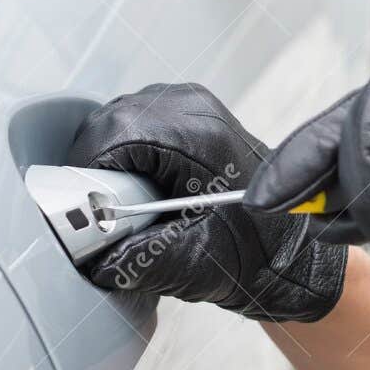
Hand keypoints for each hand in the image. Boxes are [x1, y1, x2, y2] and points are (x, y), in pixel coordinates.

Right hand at [66, 83, 346, 322]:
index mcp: (197, 137)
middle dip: (94, 168)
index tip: (78, 208)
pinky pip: (137, 123)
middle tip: (100, 211)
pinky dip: (128, 153)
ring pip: (118, 120)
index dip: (84, 174)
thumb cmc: (254, 253)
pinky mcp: (192, 114)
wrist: (292, 249)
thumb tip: (84, 256)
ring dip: (109, 160)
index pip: (110, 135)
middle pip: (109, 123)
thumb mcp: (188, 264)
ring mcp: (194, 105)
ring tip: (125, 201)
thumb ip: (133, 260)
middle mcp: (194, 109)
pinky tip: (142, 185)